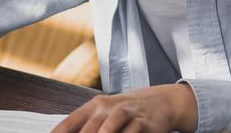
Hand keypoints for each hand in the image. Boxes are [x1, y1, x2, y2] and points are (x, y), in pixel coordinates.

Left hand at [51, 84, 197, 132]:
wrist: (159, 102)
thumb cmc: (126, 111)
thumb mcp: (105, 114)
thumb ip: (87, 126)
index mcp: (94, 106)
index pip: (71, 122)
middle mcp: (108, 108)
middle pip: (89, 129)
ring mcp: (125, 114)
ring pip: (108, 129)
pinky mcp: (143, 123)